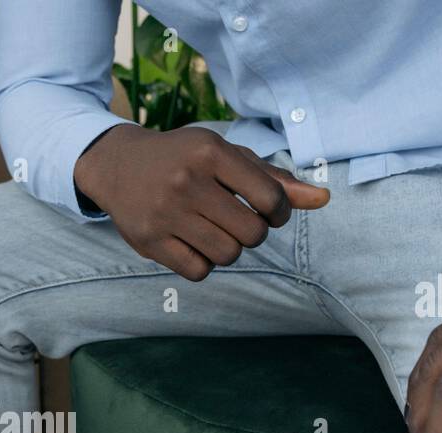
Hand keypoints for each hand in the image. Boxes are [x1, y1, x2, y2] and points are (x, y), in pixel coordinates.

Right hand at [73, 124, 329, 280]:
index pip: (271, 200)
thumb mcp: (226, 156)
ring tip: (216, 234)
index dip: (280, 214)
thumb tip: (323, 199)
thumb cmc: (184, 159)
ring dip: (229, 250)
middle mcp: (187, 180)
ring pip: (227, 255)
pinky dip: (204, 264)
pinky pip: (198, 271)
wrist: (118, 165)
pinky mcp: (149, 240)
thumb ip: (273, 179)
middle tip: (240, 224)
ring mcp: (165, 212)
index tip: (271, 213)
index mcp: (211, 152)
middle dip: (254, 234)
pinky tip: (194, 245)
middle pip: (252, 234)